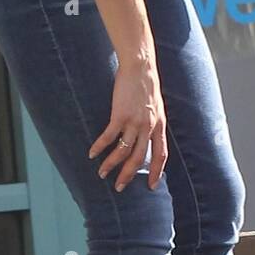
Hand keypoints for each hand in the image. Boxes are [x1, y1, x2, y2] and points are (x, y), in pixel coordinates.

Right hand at [89, 55, 166, 190]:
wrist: (140, 66)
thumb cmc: (146, 84)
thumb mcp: (156, 106)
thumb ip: (152, 121)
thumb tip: (147, 134)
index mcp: (159, 125)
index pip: (161, 154)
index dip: (158, 171)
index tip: (153, 186)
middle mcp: (149, 126)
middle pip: (140, 157)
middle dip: (129, 175)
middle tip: (119, 187)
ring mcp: (135, 121)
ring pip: (123, 151)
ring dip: (111, 164)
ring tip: (102, 173)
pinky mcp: (120, 114)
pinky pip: (109, 136)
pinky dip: (100, 147)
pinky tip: (92, 154)